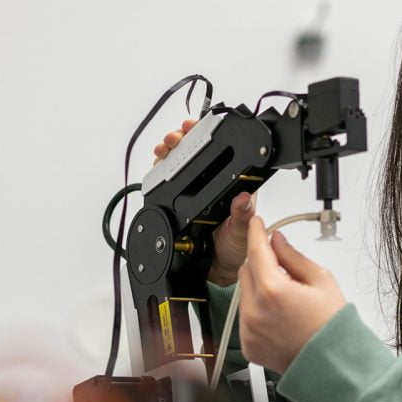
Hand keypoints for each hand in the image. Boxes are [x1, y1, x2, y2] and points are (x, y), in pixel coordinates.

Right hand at [153, 119, 253, 285]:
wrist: (220, 272)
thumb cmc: (237, 250)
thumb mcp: (243, 232)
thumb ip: (242, 216)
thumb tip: (244, 198)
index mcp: (230, 187)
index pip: (216, 153)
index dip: (203, 137)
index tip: (193, 129)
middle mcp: (210, 187)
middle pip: (192, 155)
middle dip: (180, 141)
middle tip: (173, 140)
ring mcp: (192, 196)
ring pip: (176, 167)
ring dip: (167, 155)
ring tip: (163, 150)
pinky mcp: (177, 207)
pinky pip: (166, 188)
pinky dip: (158, 176)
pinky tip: (156, 168)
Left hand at [238, 216, 345, 372]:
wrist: (332, 364)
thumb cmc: (332, 326)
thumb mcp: (321, 280)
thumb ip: (293, 257)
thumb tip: (278, 241)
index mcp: (273, 291)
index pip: (256, 251)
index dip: (256, 232)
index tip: (257, 223)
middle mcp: (255, 311)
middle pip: (247, 270)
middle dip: (260, 262)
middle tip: (282, 266)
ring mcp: (249, 330)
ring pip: (244, 294)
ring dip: (259, 287)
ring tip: (286, 298)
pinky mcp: (248, 344)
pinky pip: (246, 317)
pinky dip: (257, 310)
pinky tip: (280, 316)